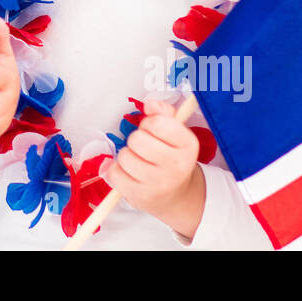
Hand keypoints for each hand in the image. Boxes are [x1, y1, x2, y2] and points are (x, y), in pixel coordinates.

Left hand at [103, 95, 204, 237]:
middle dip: (136, 139)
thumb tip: (150, 103)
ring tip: (138, 161)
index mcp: (187, 145)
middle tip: (144, 147)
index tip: (153, 130)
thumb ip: (163, 113)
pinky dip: (116, 171)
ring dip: (126, 156)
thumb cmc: (171, 158)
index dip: (149, 123)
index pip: (158, 123)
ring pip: (124, 157)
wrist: (176, 195)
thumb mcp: (175, 133)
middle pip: (137, 139)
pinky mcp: (140, 197)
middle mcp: (176, 166)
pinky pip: (114, 174)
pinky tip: (128, 173)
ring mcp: (158, 184)